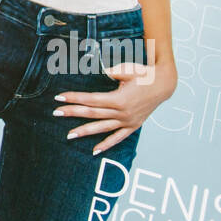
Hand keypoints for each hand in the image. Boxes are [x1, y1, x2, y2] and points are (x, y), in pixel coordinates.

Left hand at [54, 63, 175, 155]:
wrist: (164, 84)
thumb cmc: (145, 74)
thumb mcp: (127, 69)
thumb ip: (111, 72)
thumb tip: (97, 70)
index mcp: (119, 99)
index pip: (91, 100)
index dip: (74, 98)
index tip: (60, 97)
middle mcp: (122, 113)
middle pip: (93, 113)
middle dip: (73, 112)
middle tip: (56, 112)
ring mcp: (128, 121)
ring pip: (102, 128)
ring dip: (85, 131)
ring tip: (69, 135)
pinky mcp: (133, 125)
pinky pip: (118, 137)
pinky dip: (106, 144)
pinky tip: (95, 150)